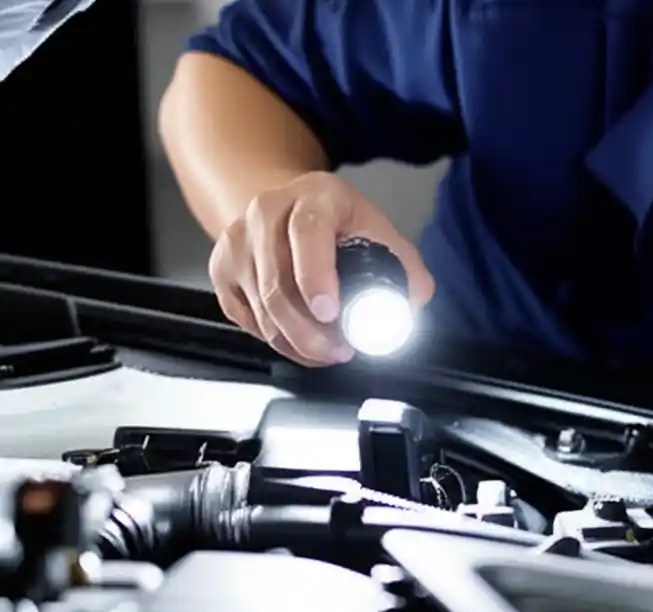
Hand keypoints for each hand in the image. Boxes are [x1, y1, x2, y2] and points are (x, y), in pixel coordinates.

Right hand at [208, 171, 434, 366]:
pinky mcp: (220, 267)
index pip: (308, 234)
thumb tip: (412, 304)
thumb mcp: (377, 230)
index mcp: (314, 196)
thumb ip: (405, 267)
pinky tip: (298, 343)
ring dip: (295, 342)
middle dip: (310, 331)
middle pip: (277, 284)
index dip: (315, 276)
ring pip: (260, 307)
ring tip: (326, 352)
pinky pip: (244, 317)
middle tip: (340, 351)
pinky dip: (273, 340)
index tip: (329, 313)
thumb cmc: (338, 221)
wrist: (287, 204)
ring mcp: (237, 240)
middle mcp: (267, 211)